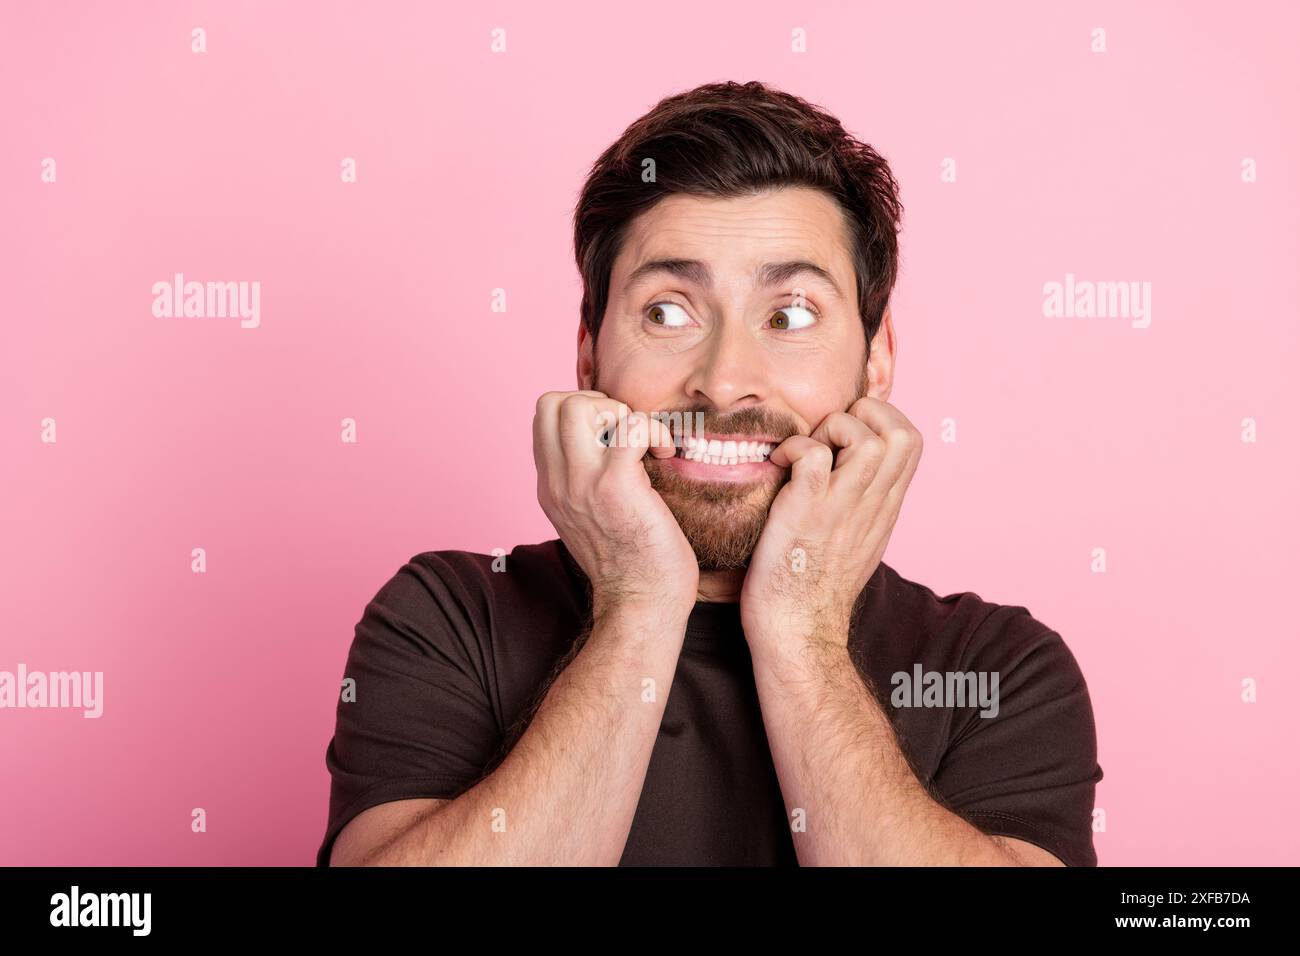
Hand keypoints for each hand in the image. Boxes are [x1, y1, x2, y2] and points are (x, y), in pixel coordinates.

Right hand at [533, 390, 698, 620]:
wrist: (640, 604)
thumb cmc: (630, 561)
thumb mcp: (588, 516)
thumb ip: (582, 479)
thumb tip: (605, 440)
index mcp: (549, 486)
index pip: (543, 415)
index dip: (581, 407)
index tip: (612, 432)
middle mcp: (557, 482)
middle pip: (553, 401)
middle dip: (598, 402)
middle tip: (627, 432)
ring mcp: (582, 482)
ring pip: (582, 405)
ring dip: (621, 413)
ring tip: (643, 442)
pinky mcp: (616, 486)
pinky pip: (631, 426)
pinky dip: (654, 431)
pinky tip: (665, 454)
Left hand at [739, 396, 922, 660]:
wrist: (797, 631)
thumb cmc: (814, 587)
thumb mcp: (857, 538)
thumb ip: (863, 501)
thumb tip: (849, 468)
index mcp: (886, 506)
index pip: (910, 440)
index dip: (879, 420)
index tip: (844, 436)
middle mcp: (873, 503)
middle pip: (901, 430)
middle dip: (861, 415)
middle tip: (827, 440)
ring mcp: (842, 507)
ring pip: (866, 436)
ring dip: (830, 429)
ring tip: (804, 454)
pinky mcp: (807, 512)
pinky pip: (812, 454)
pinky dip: (794, 448)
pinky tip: (779, 466)